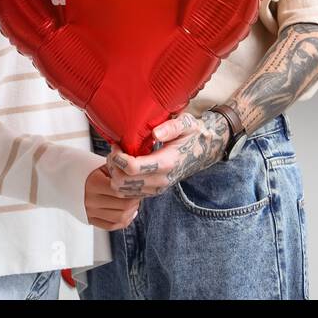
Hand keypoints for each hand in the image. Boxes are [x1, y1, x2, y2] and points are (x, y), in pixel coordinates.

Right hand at [84, 165, 139, 229]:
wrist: (66, 179)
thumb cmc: (87, 171)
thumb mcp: (103, 166)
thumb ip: (119, 172)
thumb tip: (137, 178)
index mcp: (94, 184)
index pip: (121, 192)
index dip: (134, 190)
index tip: (140, 186)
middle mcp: (91, 200)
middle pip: (123, 206)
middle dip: (135, 201)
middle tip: (139, 195)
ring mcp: (90, 212)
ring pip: (119, 218)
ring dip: (131, 211)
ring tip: (133, 203)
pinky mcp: (89, 220)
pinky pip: (110, 226)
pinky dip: (123, 221)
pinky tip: (128, 214)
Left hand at [105, 112, 229, 198]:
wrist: (204, 151)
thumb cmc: (192, 134)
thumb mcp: (186, 124)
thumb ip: (171, 127)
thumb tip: (156, 133)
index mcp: (167, 163)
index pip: (132, 168)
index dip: (118, 157)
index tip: (116, 144)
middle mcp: (161, 180)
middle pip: (123, 183)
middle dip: (113, 166)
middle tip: (114, 151)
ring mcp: (157, 188)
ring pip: (123, 191)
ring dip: (115, 176)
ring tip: (118, 159)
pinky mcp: (154, 191)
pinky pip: (129, 194)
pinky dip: (121, 182)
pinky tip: (124, 167)